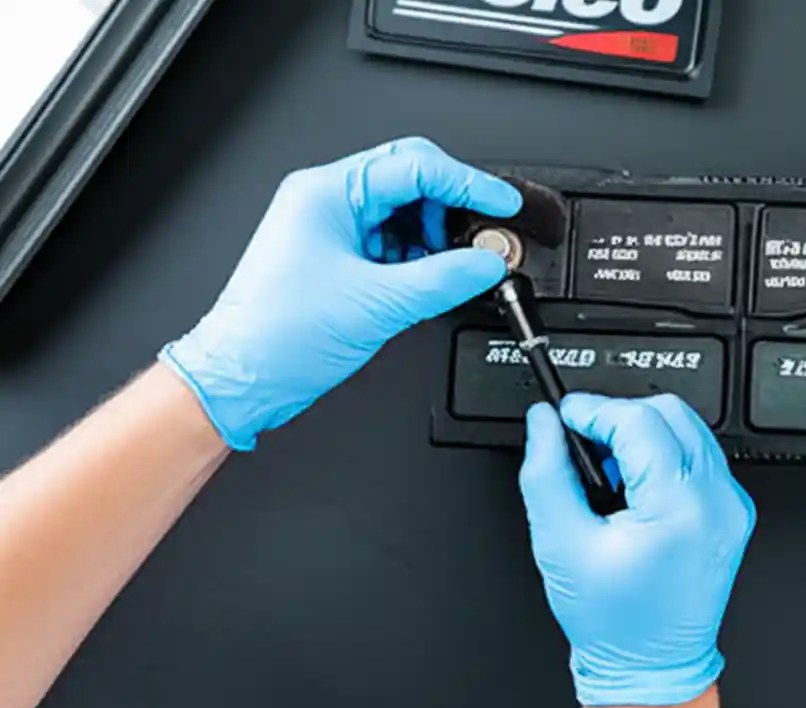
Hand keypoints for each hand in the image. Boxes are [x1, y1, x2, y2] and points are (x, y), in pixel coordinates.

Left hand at [160, 138, 520, 449]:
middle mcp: (327, 202)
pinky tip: (432, 278)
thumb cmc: (278, 337)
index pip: (415, 166)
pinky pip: (391, 243)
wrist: (242, 380)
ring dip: (436, 236)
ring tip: (456, 265)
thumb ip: (443, 279)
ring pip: (404, 213)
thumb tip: (487, 263)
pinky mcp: (338, 258)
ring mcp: (331, 229)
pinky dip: (419, 258)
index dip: (467, 182)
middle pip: (412, 181)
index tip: (501, 201)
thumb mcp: (377, 305)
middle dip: (452, 208)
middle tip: (484, 235)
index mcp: (328, 193)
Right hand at [519, 394, 755, 707]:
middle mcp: (717, 502)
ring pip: (687, 427)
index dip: (594, 409)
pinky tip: (634, 487)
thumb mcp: (560, 542)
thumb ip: (546, 472)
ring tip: (608, 471)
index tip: (565, 415)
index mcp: (681, 509)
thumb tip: (544, 421)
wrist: (650, 664)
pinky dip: (662, 453)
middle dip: (619, 416)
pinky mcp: (732, 510)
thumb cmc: (613, 620)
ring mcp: (731, 506)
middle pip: (669, 412)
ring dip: (641, 433)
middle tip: (583, 442)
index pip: (639, 421)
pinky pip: (697, 455)